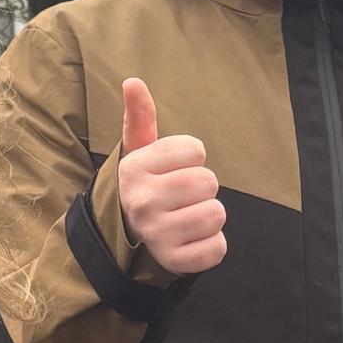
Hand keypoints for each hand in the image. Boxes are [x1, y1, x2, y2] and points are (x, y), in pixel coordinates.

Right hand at [117, 78, 226, 274]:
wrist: (126, 238)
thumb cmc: (144, 185)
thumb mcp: (138, 151)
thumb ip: (139, 116)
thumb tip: (133, 81)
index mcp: (135, 169)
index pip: (195, 149)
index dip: (191, 158)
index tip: (172, 169)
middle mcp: (143, 202)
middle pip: (208, 182)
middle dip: (202, 188)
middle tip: (181, 196)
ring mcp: (158, 235)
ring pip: (216, 214)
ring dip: (208, 216)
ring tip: (185, 217)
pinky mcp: (174, 261)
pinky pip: (217, 248)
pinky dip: (211, 245)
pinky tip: (191, 240)